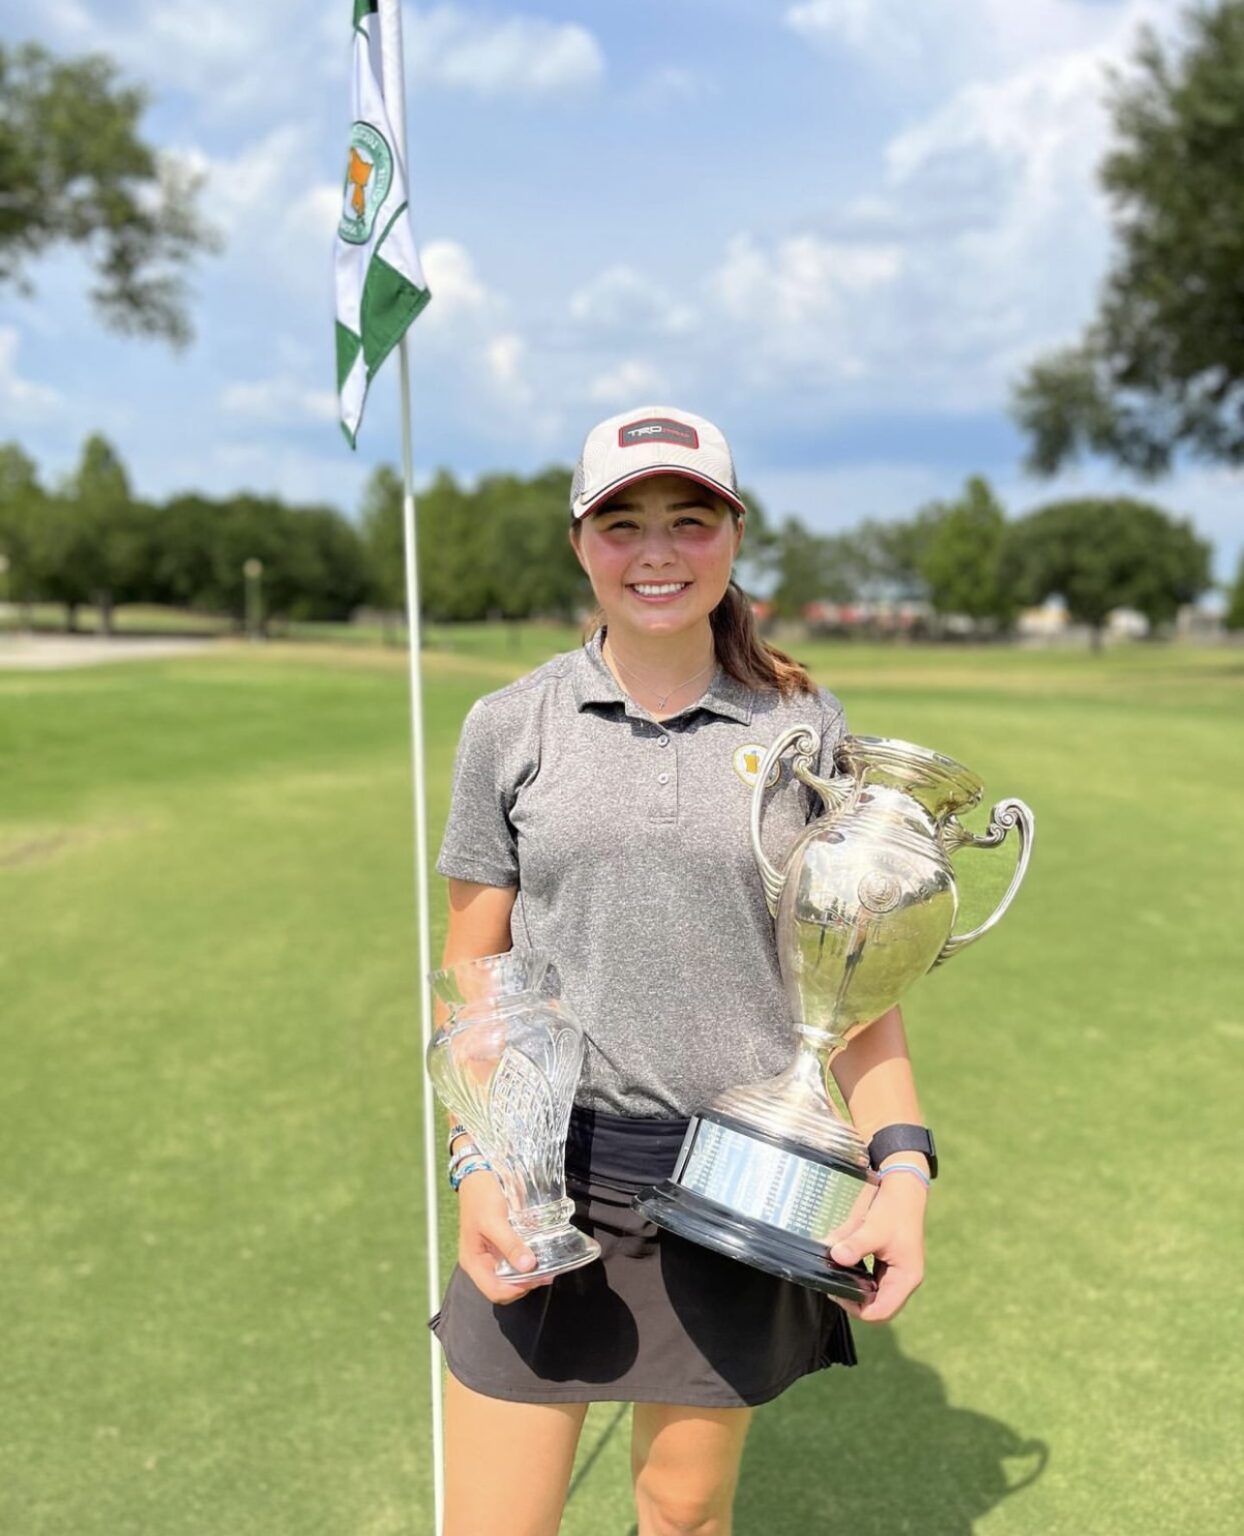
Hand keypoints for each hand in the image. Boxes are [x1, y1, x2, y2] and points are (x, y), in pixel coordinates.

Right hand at [456, 1171, 552, 1304]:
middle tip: (546, 1272)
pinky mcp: (502, 1245)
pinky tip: (541, 1254)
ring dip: (530, 1274)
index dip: (516, 1289)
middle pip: (505, 1287)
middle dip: (525, 1283)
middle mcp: (482, 1262)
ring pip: (512, 1276)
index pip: (495, 1291)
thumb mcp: (494, 1220)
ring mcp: (492, 1254)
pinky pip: (516, 1260)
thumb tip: (528, 1266)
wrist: (479, 1174)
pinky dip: (529, 1261)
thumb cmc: (481, 1196)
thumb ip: (510, 1244)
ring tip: (548, 1265)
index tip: (536, 1277)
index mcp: (473, 1261)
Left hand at [829, 1170, 926, 1322]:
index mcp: (906, 1278)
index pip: (881, 1312)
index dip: (857, 1308)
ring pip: (875, 1296)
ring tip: (836, 1275)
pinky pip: (873, 1282)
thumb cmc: (894, 1208)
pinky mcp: (890, 1265)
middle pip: (878, 1308)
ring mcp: (898, 1274)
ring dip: (856, 1290)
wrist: (904, 1188)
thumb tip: (835, 1257)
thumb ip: (855, 1244)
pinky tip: (845, 1266)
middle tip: (833, 1284)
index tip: (837, 1291)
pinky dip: (858, 1279)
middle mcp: (904, 1280)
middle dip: (854, 1301)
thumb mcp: (873, 1227)